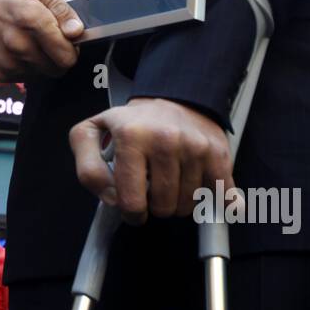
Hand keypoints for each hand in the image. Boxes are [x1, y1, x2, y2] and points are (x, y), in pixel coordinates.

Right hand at [0, 0, 84, 80]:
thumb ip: (60, 8)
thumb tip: (76, 31)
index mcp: (29, 18)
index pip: (67, 53)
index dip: (73, 45)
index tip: (68, 36)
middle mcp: (16, 44)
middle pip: (59, 67)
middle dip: (61, 54)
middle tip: (50, 36)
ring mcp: (6, 61)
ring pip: (45, 74)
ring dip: (45, 60)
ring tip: (32, 39)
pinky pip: (28, 78)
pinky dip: (29, 66)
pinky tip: (20, 47)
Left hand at [70, 98, 233, 224]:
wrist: (176, 96)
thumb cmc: (133, 122)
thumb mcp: (92, 134)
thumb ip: (88, 169)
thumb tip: (110, 198)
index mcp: (131, 137)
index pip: (131, 200)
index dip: (130, 213)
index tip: (133, 207)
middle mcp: (164, 140)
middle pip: (162, 207)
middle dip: (155, 207)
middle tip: (151, 190)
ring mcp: (194, 147)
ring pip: (187, 205)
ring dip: (178, 202)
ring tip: (170, 182)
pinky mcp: (217, 154)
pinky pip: (220, 196)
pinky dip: (215, 203)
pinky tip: (204, 194)